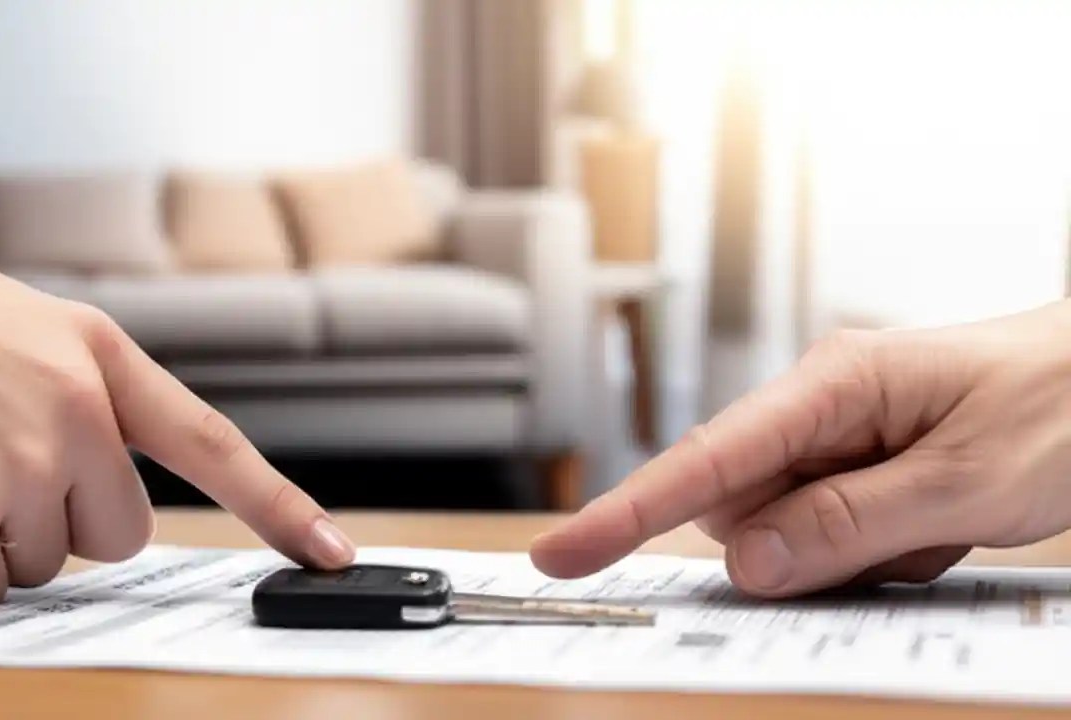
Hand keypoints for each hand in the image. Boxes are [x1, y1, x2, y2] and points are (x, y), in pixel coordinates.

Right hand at [0, 194, 353, 604]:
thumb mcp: (23, 332)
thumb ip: (84, 401)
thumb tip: (105, 495)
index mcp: (98, 355)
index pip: (211, 443)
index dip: (279, 506)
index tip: (328, 553)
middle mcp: (74, 408)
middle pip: (118, 533)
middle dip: (63, 519)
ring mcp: (16, 463)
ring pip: (43, 563)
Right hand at [531, 301, 1070, 595]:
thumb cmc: (1062, 403)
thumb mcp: (967, 480)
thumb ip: (850, 525)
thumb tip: (747, 563)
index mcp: (831, 385)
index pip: (706, 459)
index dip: (627, 510)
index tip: (565, 553)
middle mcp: (817, 409)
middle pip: (741, 508)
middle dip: (795, 549)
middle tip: (897, 540)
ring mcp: (836, 441)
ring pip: (785, 532)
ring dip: (851, 556)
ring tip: (935, 524)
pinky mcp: (856, 471)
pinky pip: (829, 538)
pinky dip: (879, 554)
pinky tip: (935, 527)